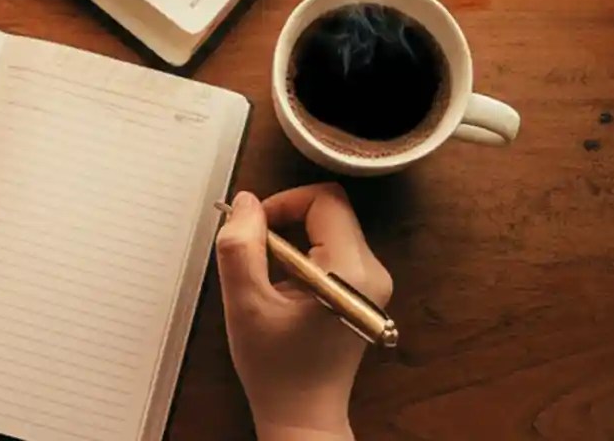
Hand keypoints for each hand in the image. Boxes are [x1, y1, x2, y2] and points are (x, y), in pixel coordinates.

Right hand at [216, 184, 391, 440]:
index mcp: (350, 272)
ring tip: (269, 276)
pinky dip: (303, 253)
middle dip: (286, 218)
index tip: (254, 229)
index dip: (284, 202)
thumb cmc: (275, 368)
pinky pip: (334, 248)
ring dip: (293, 238)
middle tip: (255, 251)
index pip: (326, 199)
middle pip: (331, 210)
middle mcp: (372, 271)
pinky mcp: (365, 290)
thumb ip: (240, 247)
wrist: (303, 414)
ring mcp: (373, 282)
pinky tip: (284, 286)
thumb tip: (245, 202)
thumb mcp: (245, 304)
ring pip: (331, 227)